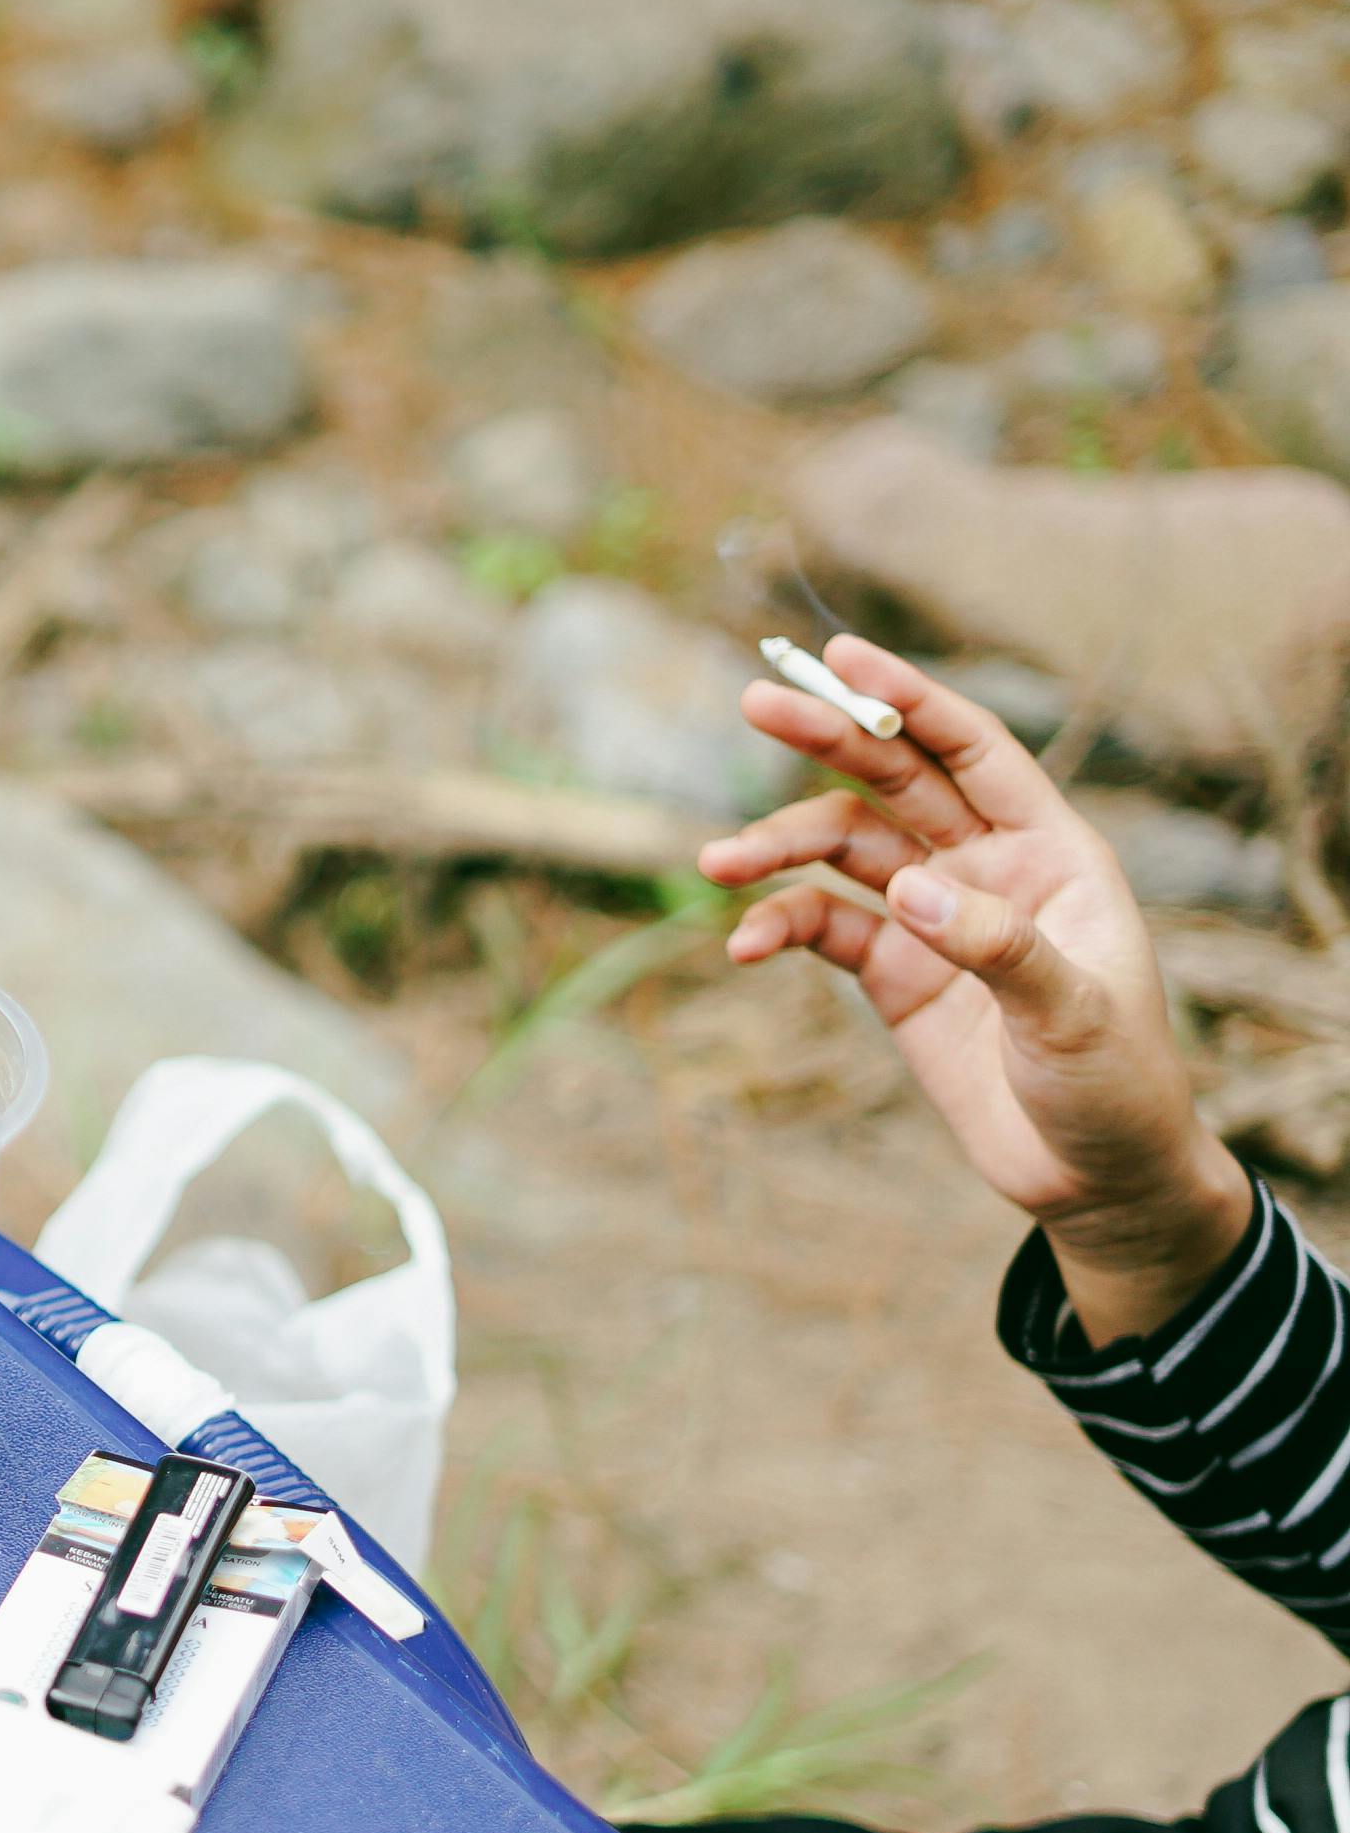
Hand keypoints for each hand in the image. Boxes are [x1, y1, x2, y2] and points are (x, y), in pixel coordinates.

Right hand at [702, 636, 1252, 1343]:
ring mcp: (932, 919)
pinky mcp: (893, 975)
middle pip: (893, 781)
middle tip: (755, 701)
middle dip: (825, 739)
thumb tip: (907, 891)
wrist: (1092, 1176)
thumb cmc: (1114, 1086)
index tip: (843, 655)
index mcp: (1052, 852)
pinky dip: (776, 929)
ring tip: (717, 864)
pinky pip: (821, 930)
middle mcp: (986, 869)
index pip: (973, 751)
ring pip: (842, 852)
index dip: (910, 700)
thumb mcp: (1074, 1014)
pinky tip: (741, 948)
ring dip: (778, 849)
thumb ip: (996, 945)